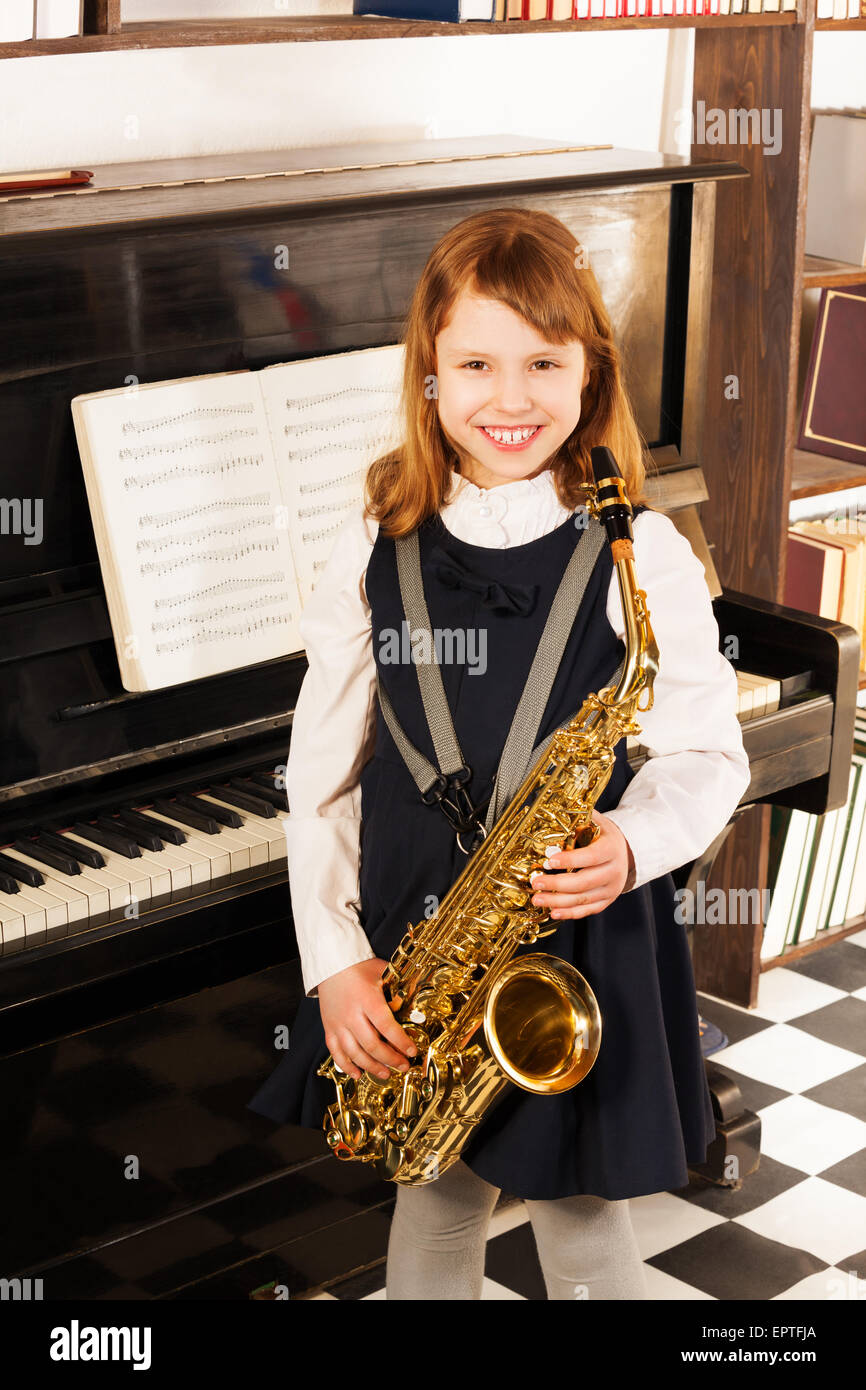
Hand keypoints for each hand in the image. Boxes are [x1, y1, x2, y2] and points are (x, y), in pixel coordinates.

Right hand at [319, 957, 417, 1081]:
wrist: (331, 963)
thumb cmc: (358, 967)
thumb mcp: (382, 973)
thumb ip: (398, 989)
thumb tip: (417, 1000)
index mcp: (367, 999)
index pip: (387, 1026)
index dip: (401, 1042)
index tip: (412, 1051)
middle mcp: (352, 1014)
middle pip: (372, 1044)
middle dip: (390, 1059)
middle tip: (403, 1066)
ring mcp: (338, 1023)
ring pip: (355, 1053)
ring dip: (372, 1066)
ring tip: (386, 1073)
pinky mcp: (329, 1028)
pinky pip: (336, 1052)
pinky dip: (347, 1065)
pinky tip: (358, 1073)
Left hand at [529, 809, 634, 920]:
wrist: (627, 852)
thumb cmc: (604, 835)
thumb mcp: (597, 821)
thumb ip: (579, 817)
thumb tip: (552, 808)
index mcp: (611, 849)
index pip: (591, 857)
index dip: (570, 860)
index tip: (548, 861)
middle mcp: (614, 871)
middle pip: (584, 882)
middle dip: (557, 884)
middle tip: (536, 882)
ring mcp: (611, 889)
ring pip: (583, 899)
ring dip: (558, 901)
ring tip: (537, 899)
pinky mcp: (607, 901)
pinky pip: (587, 910)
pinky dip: (570, 913)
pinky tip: (553, 911)